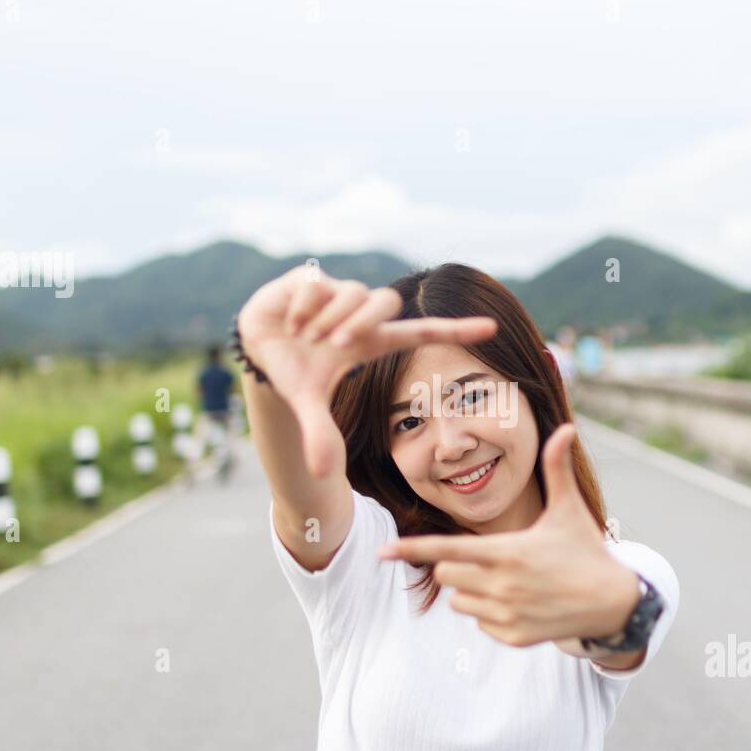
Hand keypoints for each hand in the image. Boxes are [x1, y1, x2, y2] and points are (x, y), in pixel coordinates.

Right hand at [236, 263, 496, 478]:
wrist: (257, 344)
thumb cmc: (295, 372)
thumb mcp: (307, 404)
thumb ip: (320, 433)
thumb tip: (322, 473)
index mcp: (373, 342)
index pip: (424, 332)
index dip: (458, 331)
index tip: (493, 328)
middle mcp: (362, 313)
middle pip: (387, 300)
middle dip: (360, 323)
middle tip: (334, 347)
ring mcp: (339, 291)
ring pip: (351, 293)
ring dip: (326, 321)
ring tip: (304, 337)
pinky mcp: (314, 277)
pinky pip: (316, 286)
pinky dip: (300, 310)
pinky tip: (289, 322)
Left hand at [376, 423, 640, 647]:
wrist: (612, 603)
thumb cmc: (586, 550)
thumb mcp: (569, 509)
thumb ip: (558, 469)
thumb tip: (567, 427)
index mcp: (507, 551)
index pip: (446, 549)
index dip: (411, 549)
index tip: (380, 551)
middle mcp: (502, 586)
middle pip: (446, 573)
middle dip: (457, 563)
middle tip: (491, 557)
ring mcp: (506, 614)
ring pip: (458, 601)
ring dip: (471, 589)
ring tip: (509, 580)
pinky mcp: (513, 637)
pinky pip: (479, 622)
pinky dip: (491, 613)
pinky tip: (521, 602)